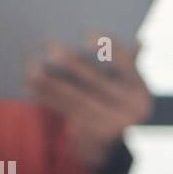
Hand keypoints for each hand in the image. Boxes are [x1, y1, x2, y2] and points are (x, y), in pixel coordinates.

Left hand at [26, 38, 151, 171]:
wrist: (110, 138)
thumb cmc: (115, 95)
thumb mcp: (127, 80)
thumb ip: (129, 60)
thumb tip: (140, 42)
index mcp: (141, 90)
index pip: (127, 64)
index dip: (109, 49)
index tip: (86, 35)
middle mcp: (132, 109)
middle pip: (98, 83)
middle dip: (74, 64)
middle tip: (51, 47)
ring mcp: (113, 124)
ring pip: (77, 99)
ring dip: (52, 83)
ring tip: (32, 66)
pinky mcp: (92, 133)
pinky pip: (66, 111)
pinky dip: (48, 97)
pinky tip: (31, 84)